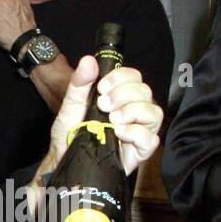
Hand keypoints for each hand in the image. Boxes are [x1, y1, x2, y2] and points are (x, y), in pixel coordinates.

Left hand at [45, 54, 163, 175]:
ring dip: (132, 111)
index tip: (102, 87)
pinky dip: (136, 133)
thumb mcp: (71, 105)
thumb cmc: (71, 134)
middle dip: (123, 94)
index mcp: (120, 97)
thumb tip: (88, 60)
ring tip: (112, 120)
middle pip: (145, 92)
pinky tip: (119, 134)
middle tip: (103, 105)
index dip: (121, 77)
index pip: (134, 77)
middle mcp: (133, 111)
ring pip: (154, 112)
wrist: (66, 160)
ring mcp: (139, 131)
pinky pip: (151, 138)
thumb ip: (79, 83)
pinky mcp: (140, 151)